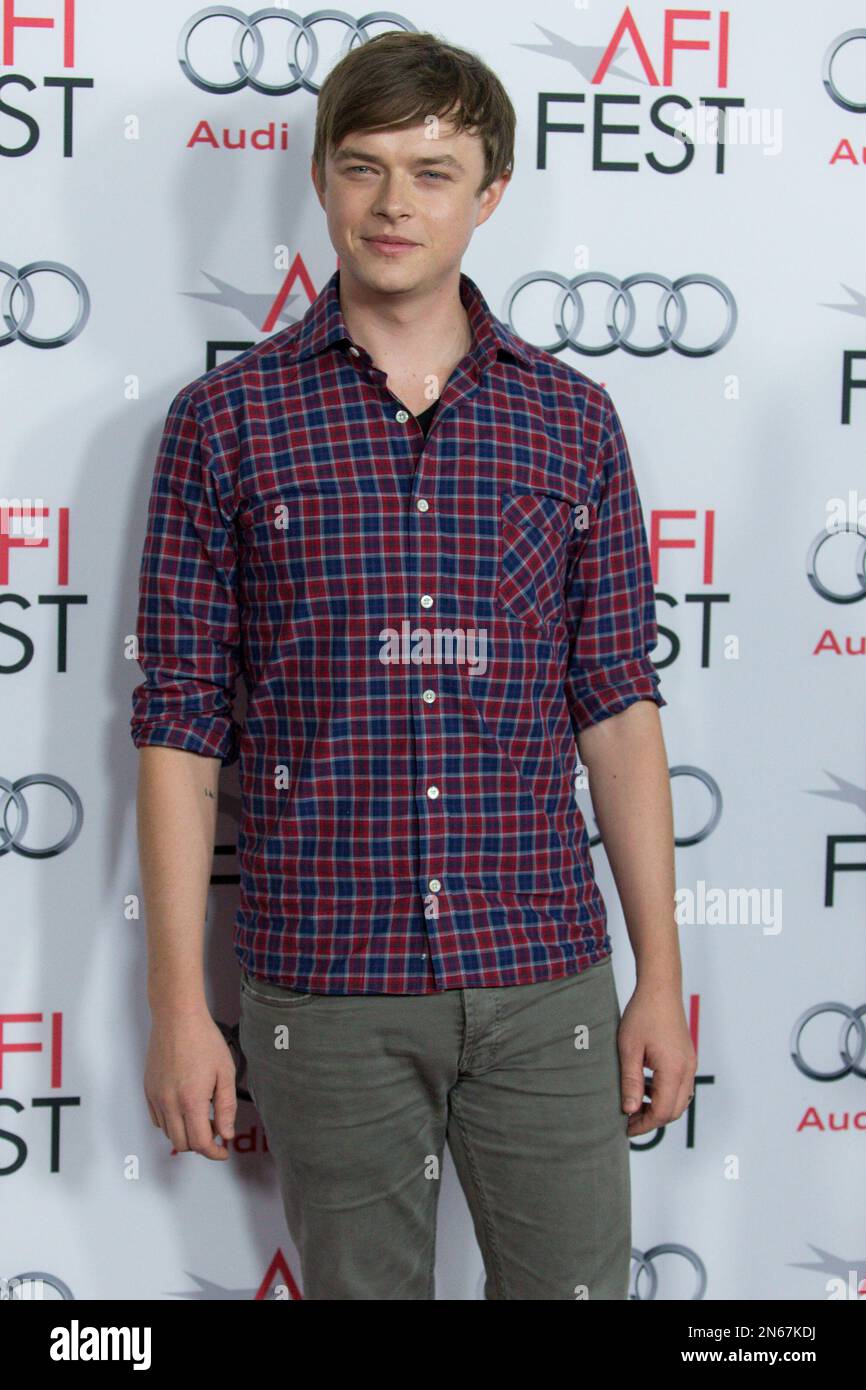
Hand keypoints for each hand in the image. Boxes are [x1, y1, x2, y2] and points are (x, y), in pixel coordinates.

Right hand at [144, 1007, 237, 1159]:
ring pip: (168, 1133)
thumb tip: (226, 1134)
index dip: (214, 1153)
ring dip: (185, 1132)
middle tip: (215, 1128)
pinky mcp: (148, 1090)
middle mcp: (169, 1103)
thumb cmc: (203, 1040)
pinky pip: (157, 1119)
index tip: (223, 1151)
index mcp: (191, 1101)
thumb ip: (226, 1107)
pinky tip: (185, 1106)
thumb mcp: (225, 1073)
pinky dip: (171, 1122)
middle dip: (200, 1144)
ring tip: (202, 1113)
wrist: (177, 1018)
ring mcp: (156, 1097)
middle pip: (182, 1144)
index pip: (200, 1143)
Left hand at [617, 983, 696, 1137]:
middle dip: (652, 1119)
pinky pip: (680, 1085)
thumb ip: (630, 1082)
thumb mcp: (629, 1049)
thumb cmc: (642, 1014)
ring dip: (659, 1106)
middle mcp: (687, 1069)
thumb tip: (630, 1110)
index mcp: (674, 1069)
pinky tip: (645, 1085)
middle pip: (675, 1110)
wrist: (660, 988)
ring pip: (679, 1099)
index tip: (626, 1128)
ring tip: (634, 1102)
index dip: (644, 1124)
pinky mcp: (687, 1057)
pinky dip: (665, 1092)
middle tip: (629, 1119)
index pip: (663, 1112)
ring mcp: (690, 1063)